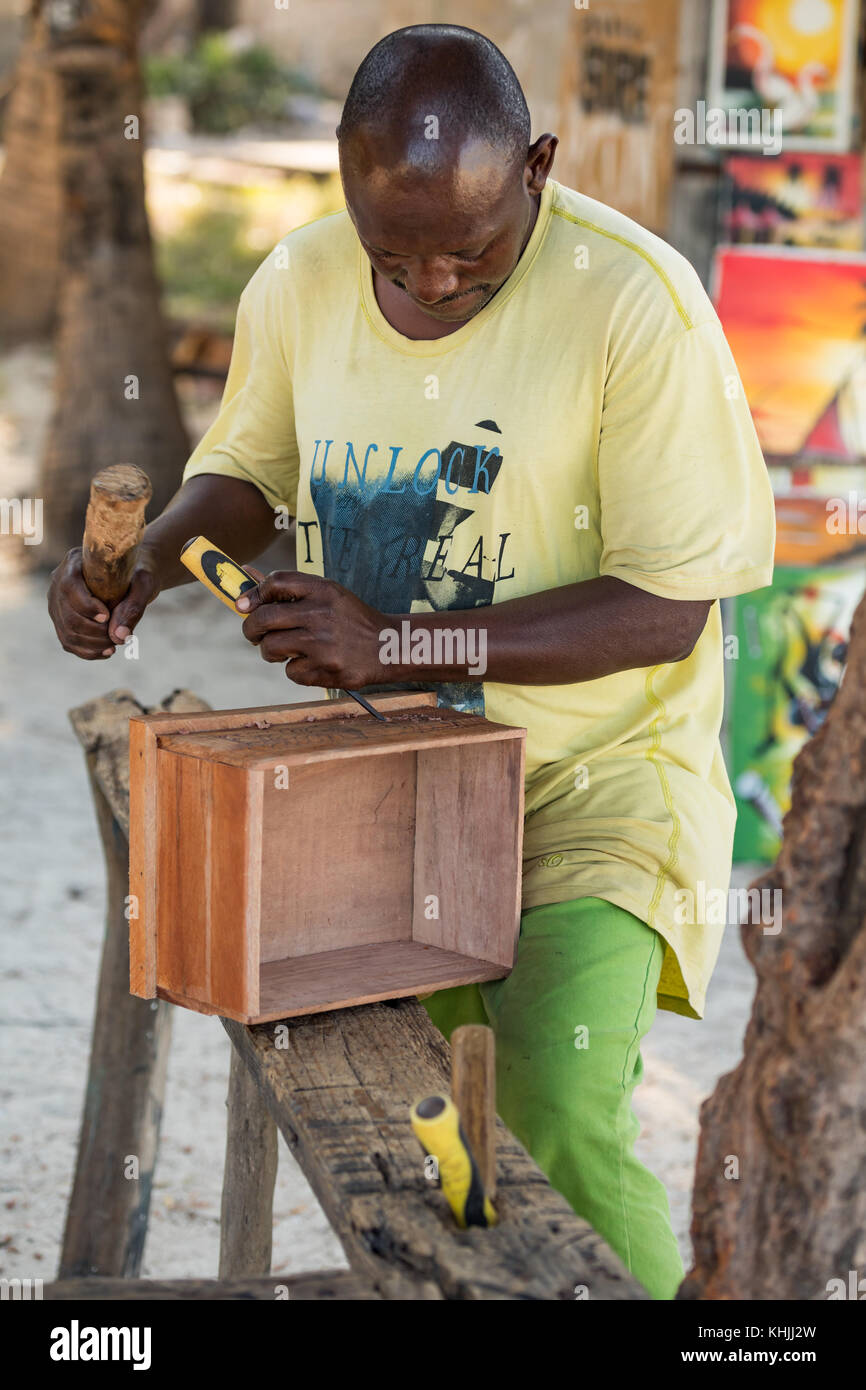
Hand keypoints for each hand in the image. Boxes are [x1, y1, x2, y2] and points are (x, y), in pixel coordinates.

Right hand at [48, 546, 160, 659]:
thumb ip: (133, 607)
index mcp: (75, 562)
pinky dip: (88, 652)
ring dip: (93, 645)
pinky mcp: (62, 619)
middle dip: (95, 632)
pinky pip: (69, 642)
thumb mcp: (142, 584)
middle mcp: (59, 581)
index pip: (69, 587)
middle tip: (119, 636)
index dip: (87, 607)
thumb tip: (119, 636)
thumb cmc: (137, 575)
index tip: (107, 617)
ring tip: (115, 644)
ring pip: (67, 633)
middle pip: (68, 616)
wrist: (131, 577)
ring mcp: (57, 602)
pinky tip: (107, 651)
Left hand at [238, 571, 385, 688]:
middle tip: (254, 635)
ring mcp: (322, 644)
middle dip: (250, 629)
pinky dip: (296, 670)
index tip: (245, 606)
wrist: (388, 647)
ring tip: (285, 651)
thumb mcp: (329, 595)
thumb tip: (243, 598)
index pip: (275, 582)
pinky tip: (313, 663)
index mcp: (323, 590)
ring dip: (270, 652)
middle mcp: (321, 614)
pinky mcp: (325, 670)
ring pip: (270, 648)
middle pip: (263, 619)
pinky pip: (290, 672)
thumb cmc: (350, 620)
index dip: (254, 594)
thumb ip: (292, 592)